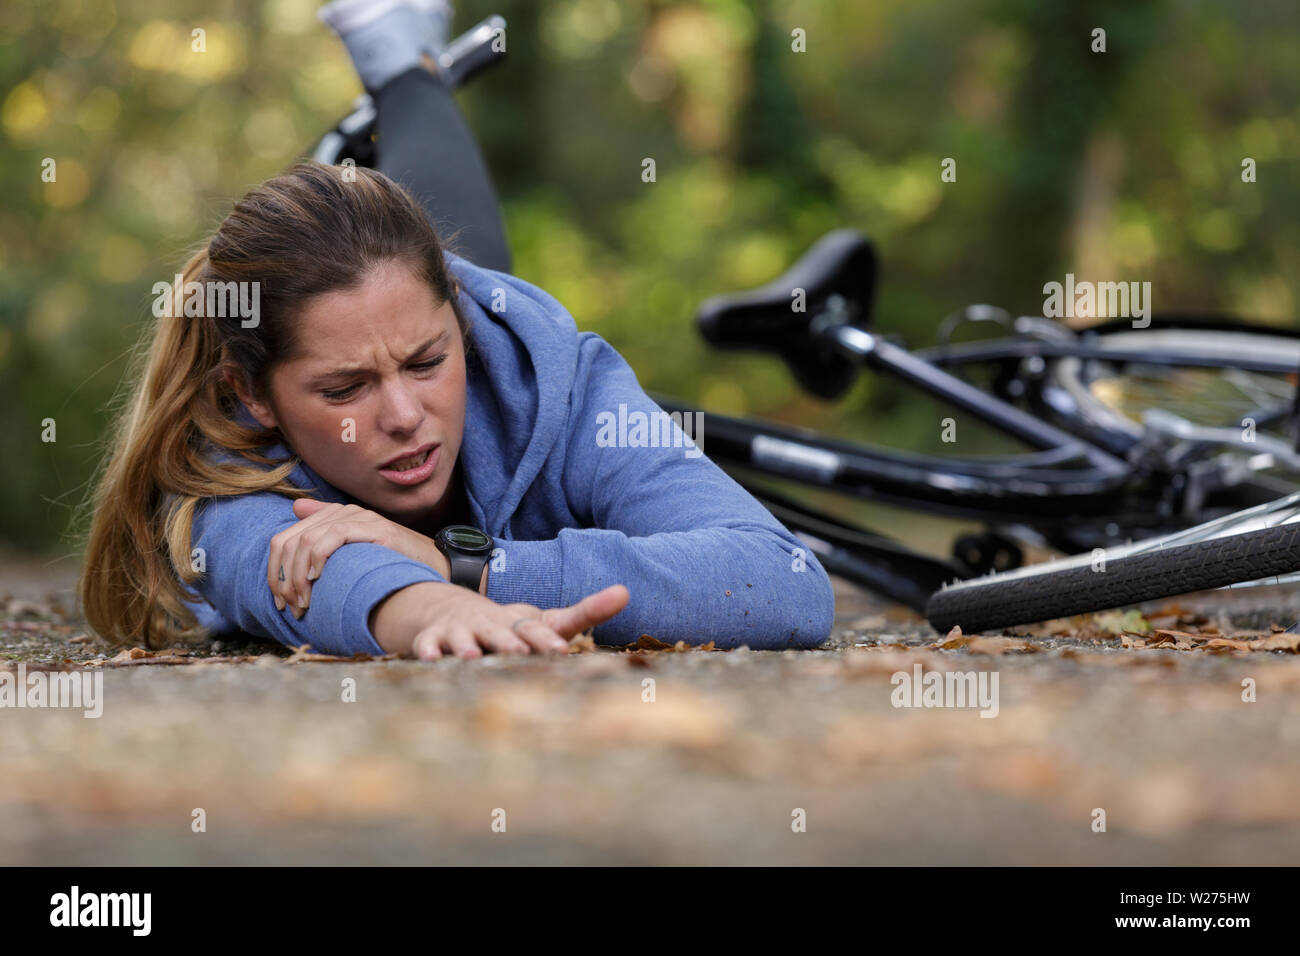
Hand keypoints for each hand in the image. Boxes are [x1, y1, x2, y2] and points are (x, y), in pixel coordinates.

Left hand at [269, 499, 445, 618]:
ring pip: (307, 541)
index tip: (280, 602)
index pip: (285, 539)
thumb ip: (323, 536)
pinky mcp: (374, 527)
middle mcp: (343, 512)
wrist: (430, 566)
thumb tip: (295, 509)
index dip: (275, 572)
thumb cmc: (389, 565)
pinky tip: (318, 578)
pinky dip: (318, 558)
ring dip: (299, 576)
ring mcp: (359, 517)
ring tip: (305, 602)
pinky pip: (333, 536)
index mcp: (332, 517)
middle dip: (283, 579)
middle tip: (291, 607)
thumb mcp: (351, 557)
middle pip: (290, 541)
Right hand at [369, 581, 630, 658]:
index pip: (536, 628)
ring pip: (463, 640)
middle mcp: (490, 624)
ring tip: (472, 658)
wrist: (453, 611)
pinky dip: (428, 652)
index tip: (561, 651)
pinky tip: (429, 659)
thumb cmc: (511, 625)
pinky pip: (428, 645)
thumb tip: (627, 591)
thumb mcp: (547, 619)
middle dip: (510, 644)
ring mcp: (460, 631)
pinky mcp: (433, 639)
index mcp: (519, 622)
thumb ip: (587, 611)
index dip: (547, 639)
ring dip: (467, 647)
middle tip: (521, 654)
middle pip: (501, 634)